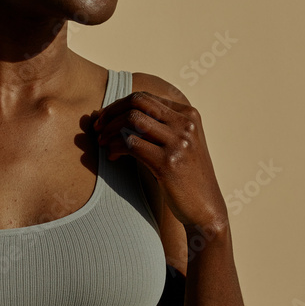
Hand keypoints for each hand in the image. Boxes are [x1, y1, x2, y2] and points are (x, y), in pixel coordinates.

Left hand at [91, 91, 227, 232]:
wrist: (206, 208)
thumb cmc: (187, 176)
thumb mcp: (181, 143)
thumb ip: (162, 126)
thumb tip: (123, 111)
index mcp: (188, 115)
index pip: (146, 97)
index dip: (119, 105)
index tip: (105, 118)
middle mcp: (185, 124)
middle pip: (137, 102)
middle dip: (112, 112)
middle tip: (98, 127)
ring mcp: (178, 142)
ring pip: (132, 119)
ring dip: (110, 129)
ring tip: (103, 142)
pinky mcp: (168, 162)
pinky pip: (131, 144)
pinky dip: (115, 147)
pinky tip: (112, 156)